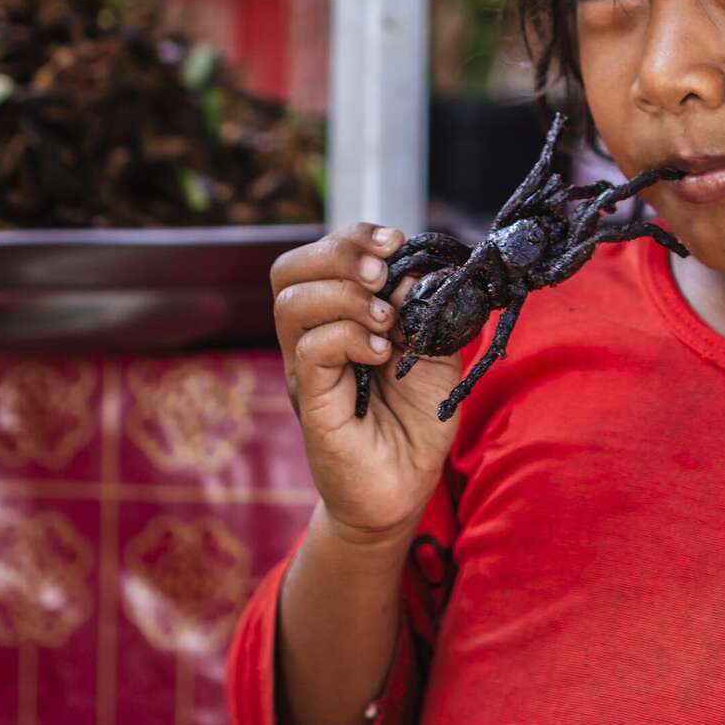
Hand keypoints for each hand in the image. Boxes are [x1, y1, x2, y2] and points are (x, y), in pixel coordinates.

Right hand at [271, 223, 464, 545]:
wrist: (405, 486)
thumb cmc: (416, 422)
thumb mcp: (435, 353)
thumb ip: (427, 310)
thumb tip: (416, 270)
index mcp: (336, 318)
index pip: (317, 257)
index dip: (351, 237)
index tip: (393, 240)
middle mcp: (311, 338)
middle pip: (288, 271)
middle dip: (337, 253)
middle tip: (380, 271)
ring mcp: (307, 370)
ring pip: (292, 304)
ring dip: (346, 297)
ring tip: (387, 320)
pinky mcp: (312, 402)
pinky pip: (310, 350)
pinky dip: (348, 337)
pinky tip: (382, 353)